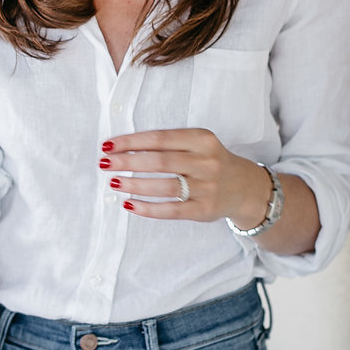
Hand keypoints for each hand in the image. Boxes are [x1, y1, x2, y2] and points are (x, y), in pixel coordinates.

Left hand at [99, 127, 272, 229]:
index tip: (108, 145)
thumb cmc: (210, 161)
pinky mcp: (204, 210)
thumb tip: (124, 148)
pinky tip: (129, 204)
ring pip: (163, 187)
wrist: (245, 187)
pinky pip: (171, 210)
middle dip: (127, 162)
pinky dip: (147, 208)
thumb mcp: (198, 143)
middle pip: (160, 162)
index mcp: (202, 139)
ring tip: (114, 182)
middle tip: (104, 163)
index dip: (131, 142)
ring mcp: (207, 188)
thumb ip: (168, 143)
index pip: (160, 139)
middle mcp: (206, 162)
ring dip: (134, 185)